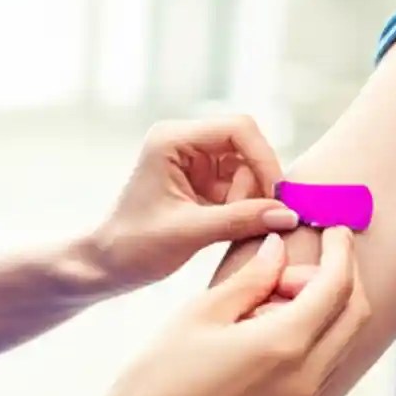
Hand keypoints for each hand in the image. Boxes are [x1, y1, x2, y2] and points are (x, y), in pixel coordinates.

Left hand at [90, 116, 300, 291]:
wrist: (106, 266)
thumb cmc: (134, 246)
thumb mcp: (190, 233)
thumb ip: (241, 220)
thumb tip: (288, 215)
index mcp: (172, 139)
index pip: (238, 128)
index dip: (264, 158)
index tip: (277, 196)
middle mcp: (184, 143)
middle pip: (246, 148)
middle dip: (257, 185)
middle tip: (256, 219)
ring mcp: (194, 163)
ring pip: (247, 170)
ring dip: (251, 200)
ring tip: (235, 228)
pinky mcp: (201, 184)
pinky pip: (239, 188)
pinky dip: (245, 208)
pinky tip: (235, 229)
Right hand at [106, 227, 368, 395]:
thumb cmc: (161, 375)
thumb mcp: (203, 313)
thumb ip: (251, 278)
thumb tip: (279, 248)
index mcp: (284, 345)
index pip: (336, 286)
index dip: (341, 251)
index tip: (334, 226)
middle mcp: (305, 376)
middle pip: (354, 314)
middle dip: (340, 276)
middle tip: (303, 256)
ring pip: (343, 338)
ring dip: (325, 305)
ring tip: (273, 291)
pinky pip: (324, 361)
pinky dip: (314, 331)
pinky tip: (272, 319)